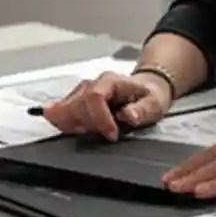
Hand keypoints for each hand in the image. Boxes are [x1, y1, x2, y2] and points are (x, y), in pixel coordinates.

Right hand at [41, 71, 173, 141]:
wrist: (145, 89)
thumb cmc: (148, 96)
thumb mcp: (154, 104)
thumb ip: (143, 110)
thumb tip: (129, 115)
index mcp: (111, 81)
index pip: (94, 97)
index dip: (100, 119)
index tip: (112, 135)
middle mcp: (92, 84)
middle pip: (76, 104)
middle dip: (88, 125)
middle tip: (103, 134)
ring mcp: (81, 91)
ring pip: (64, 108)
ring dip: (73, 125)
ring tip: (90, 132)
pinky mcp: (75, 100)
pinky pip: (60, 110)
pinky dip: (62, 122)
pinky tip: (73, 129)